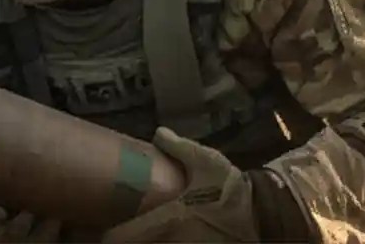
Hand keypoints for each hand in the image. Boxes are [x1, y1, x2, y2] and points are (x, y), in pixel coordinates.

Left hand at [102, 127, 258, 242]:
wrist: (262, 215)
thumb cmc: (229, 188)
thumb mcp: (206, 161)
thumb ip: (179, 147)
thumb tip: (157, 131)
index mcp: (167, 220)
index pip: (123, 237)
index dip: (109, 236)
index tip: (101, 229)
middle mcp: (172, 242)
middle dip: (127, 239)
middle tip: (116, 229)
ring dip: (145, 242)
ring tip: (137, 232)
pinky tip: (161, 236)